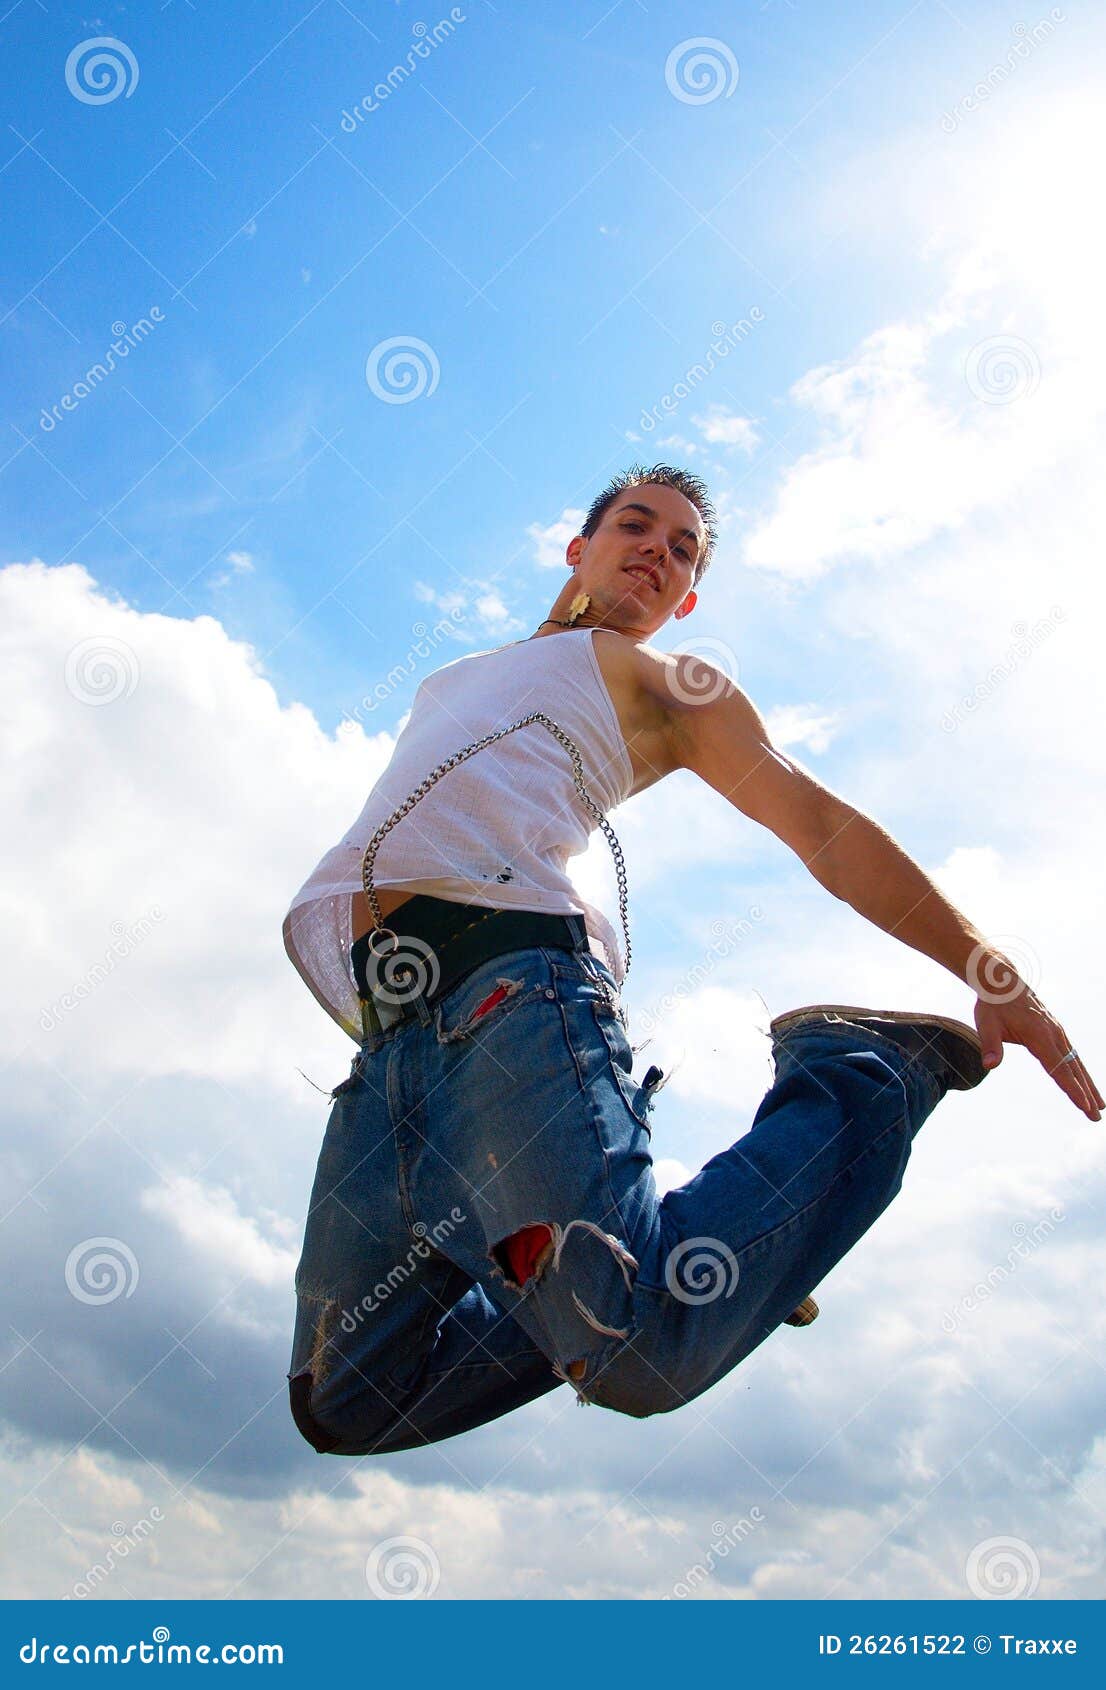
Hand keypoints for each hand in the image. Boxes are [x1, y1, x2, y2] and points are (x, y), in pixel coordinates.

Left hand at [973, 974, 1101, 1121]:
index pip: (1058, 1068)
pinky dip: (1081, 1071)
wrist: (1002, 982)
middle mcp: (1054, 1034)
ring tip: (1100, 1105)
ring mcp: (1057, 1032)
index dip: (1072, 1089)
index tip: (1085, 1106)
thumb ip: (990, 1045)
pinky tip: (1086, 1082)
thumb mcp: (986, 1024)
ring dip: (1088, 1085)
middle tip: (1096, 1116)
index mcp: (1039, 1035)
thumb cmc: (993, 1005)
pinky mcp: (1056, 1031)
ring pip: (1076, 1063)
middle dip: (1086, 1094)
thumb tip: (989, 1065)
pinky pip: (1072, 1055)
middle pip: (1073, 1069)